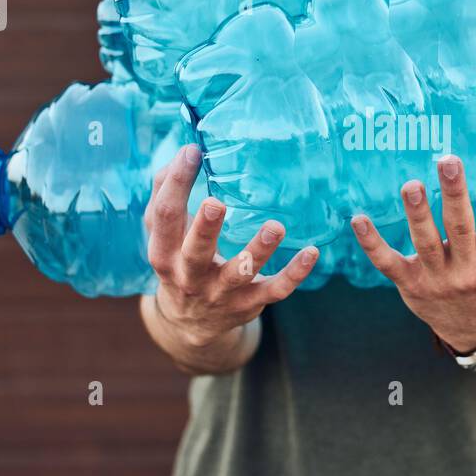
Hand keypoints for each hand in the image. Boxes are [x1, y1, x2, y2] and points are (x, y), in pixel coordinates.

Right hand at [144, 143, 318, 355]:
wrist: (191, 323)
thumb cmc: (178, 261)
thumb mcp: (163, 233)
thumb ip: (165, 193)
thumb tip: (183, 153)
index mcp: (165, 253)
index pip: (166, 217)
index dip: (176, 185)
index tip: (193, 152)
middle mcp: (190, 275)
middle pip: (195, 252)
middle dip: (205, 229)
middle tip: (215, 203)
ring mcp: (222, 292)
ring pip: (240, 273)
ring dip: (258, 250)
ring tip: (275, 227)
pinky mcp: (250, 303)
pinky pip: (275, 290)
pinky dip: (294, 274)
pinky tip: (311, 252)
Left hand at [350, 152, 475, 352]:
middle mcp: (470, 270)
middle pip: (460, 227)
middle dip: (454, 193)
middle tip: (448, 161)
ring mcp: (439, 280)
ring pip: (426, 243)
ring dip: (417, 214)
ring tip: (411, 186)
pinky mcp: (412, 285)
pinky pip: (388, 263)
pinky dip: (371, 243)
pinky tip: (359, 220)